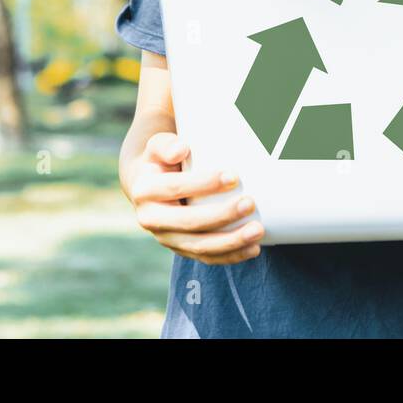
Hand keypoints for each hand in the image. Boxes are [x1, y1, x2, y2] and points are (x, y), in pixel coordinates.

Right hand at [126, 132, 264, 264]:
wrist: (150, 185)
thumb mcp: (158, 146)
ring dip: (231, 242)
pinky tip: (253, 248)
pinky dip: (231, 255)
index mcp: (144, 191)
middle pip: (189, 222)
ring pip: (199, 247)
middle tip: (250, 203)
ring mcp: (167, 239)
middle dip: (221, 215)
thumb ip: (167, 144)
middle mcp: (151, 220)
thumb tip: (182, 148)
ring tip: (258, 231)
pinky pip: (207, 257)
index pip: (175, 187)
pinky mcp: (182, 249)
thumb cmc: (163, 159)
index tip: (233, 176)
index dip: (203, 183)